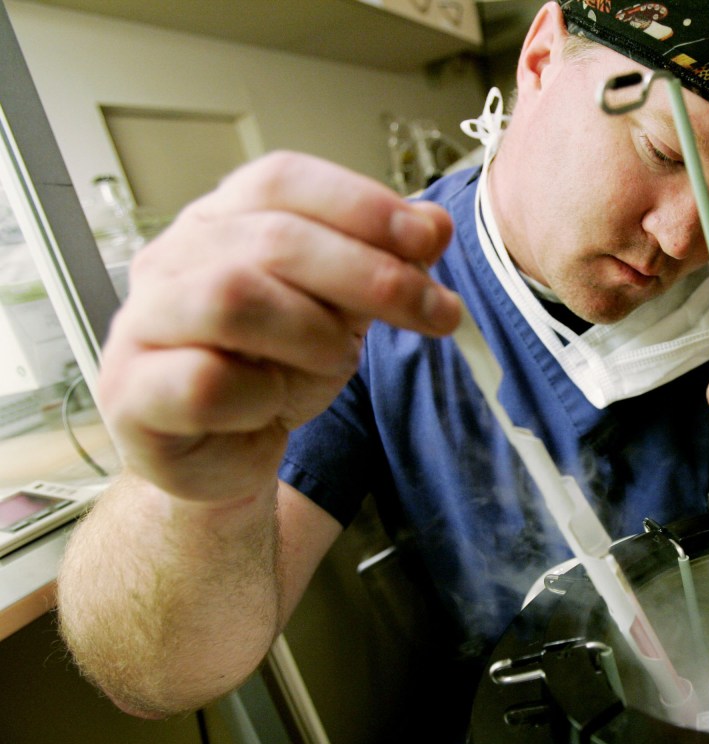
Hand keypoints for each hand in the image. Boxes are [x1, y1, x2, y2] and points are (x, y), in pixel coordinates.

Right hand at [98, 151, 459, 502]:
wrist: (223, 458)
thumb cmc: (273, 371)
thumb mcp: (341, 310)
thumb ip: (382, 263)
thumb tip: (436, 224)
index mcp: (219, 222)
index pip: (281, 179)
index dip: (361, 203)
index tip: (428, 240)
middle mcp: (170, 260)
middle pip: (273, 238)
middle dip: (371, 275)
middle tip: (437, 312)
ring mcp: (141, 324)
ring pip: (232, 298)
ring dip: (312, 333)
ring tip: (337, 361)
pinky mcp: (131, 394)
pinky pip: (204, 382)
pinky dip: (260, 397)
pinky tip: (270, 406)